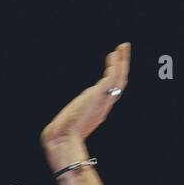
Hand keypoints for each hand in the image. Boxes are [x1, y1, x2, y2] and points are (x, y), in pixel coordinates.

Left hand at [40, 42, 129, 157]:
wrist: (64, 137)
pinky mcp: (100, 95)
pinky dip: (114, 65)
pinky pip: (112, 77)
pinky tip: (112, 54)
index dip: (115, 77)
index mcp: (100, 111)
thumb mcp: (72, 123)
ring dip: (122, 61)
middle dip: (123, 66)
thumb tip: (59, 124)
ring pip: (120, 78)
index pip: (113, 91)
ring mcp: (104, 100)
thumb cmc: (63, 134)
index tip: (113, 64)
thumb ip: (72, 118)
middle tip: (124, 50)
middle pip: (120, 83)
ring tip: (122, 46)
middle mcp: (105, 105)